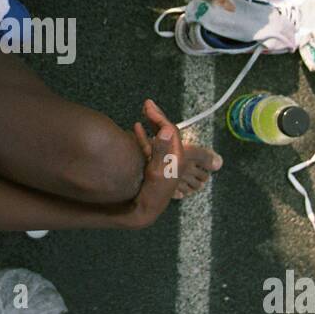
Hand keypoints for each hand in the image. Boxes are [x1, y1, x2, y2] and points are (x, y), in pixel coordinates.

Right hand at [126, 98, 182, 228]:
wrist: (147, 209)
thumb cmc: (153, 191)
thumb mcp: (157, 171)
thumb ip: (161, 149)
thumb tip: (166, 129)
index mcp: (176, 155)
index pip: (170, 130)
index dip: (159, 116)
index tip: (148, 106)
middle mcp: (173, 156)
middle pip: (167, 131)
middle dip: (157, 117)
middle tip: (147, 104)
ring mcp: (165, 160)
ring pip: (161, 137)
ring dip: (153, 124)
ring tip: (144, 113)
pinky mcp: (157, 164)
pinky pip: (154, 144)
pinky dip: (147, 135)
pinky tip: (138, 129)